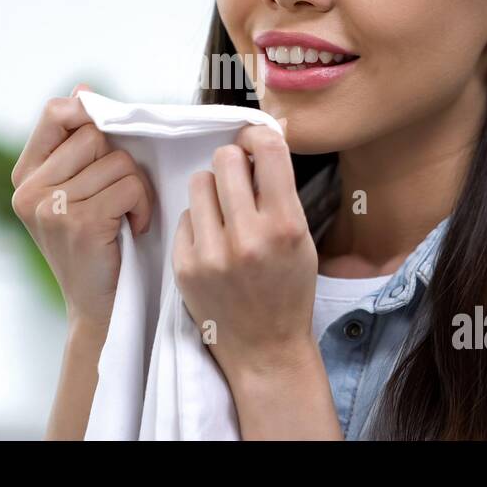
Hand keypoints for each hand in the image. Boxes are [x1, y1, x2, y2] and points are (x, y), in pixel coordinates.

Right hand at [11, 84, 156, 331]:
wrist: (99, 310)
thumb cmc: (97, 246)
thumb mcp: (77, 191)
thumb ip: (76, 143)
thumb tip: (81, 89)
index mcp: (24, 177)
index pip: (57, 113)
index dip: (89, 118)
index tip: (105, 147)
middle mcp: (29, 191)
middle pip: (95, 136)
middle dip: (118, 162)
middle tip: (116, 197)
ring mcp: (51, 207)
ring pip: (117, 162)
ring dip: (134, 188)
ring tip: (123, 216)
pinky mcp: (79, 223)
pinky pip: (130, 186)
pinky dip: (142, 206)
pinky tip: (132, 227)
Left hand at [173, 122, 318, 383]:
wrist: (265, 350)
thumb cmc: (288, 291)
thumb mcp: (301, 239)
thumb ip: (280, 192)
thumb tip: (260, 139)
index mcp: (285, 226)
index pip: (268, 151)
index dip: (260, 137)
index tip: (255, 141)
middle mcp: (248, 237)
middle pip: (226, 158)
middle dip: (234, 163)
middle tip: (239, 180)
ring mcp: (212, 253)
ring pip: (199, 182)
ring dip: (213, 190)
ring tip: (224, 214)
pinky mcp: (185, 266)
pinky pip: (184, 216)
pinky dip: (198, 223)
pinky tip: (212, 243)